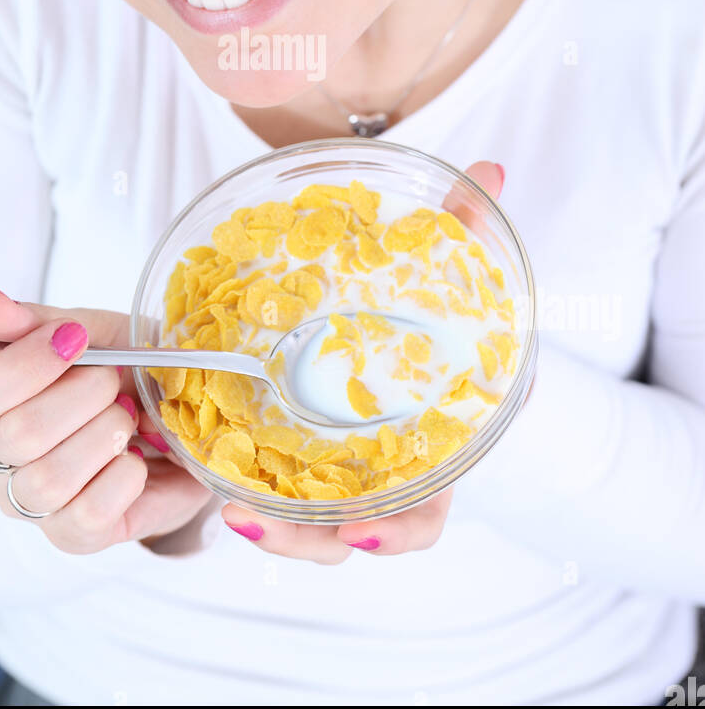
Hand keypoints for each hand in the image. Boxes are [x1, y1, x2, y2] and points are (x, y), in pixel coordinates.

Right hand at [0, 290, 211, 551]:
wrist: (186, 411)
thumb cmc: (119, 368)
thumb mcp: (82, 330)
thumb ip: (28, 320)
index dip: (20, 366)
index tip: (75, 337)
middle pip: (14, 437)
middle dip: (81, 395)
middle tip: (112, 379)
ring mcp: (28, 504)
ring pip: (47, 481)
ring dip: (103, 435)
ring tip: (126, 415)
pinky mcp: (73, 536)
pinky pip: (87, 516)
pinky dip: (122, 477)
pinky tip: (135, 457)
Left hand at [221, 160, 518, 561]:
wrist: (406, 321)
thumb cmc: (443, 318)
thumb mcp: (457, 276)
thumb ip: (470, 229)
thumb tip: (489, 170)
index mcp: (433, 448)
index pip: (428, 512)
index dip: (399, 531)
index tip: (361, 531)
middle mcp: (386, 472)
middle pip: (352, 532)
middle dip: (307, 538)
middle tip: (254, 520)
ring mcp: (341, 468)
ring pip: (308, 523)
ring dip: (271, 528)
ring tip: (229, 513)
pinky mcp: (298, 453)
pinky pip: (276, 490)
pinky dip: (252, 495)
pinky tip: (220, 487)